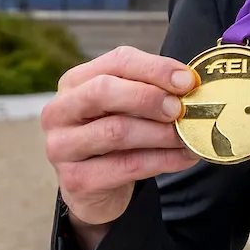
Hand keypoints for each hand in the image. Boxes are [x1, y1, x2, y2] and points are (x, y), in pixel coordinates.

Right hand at [41, 46, 199, 249]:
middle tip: (181, 109)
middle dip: (149, 97)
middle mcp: (60, 110)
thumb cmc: (116, 136)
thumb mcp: (129, 108)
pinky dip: (163, 160)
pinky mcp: (75, 179)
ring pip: (116, 131)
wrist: (95, 188)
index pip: (117, 61)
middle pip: (104, 90)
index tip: (188, 81)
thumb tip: (190, 84)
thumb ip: (151, 90)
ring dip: (161, 134)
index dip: (156, 68)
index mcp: (75, 82)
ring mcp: (61, 146)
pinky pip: (127, 166)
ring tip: (189, 137)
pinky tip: (185, 158)